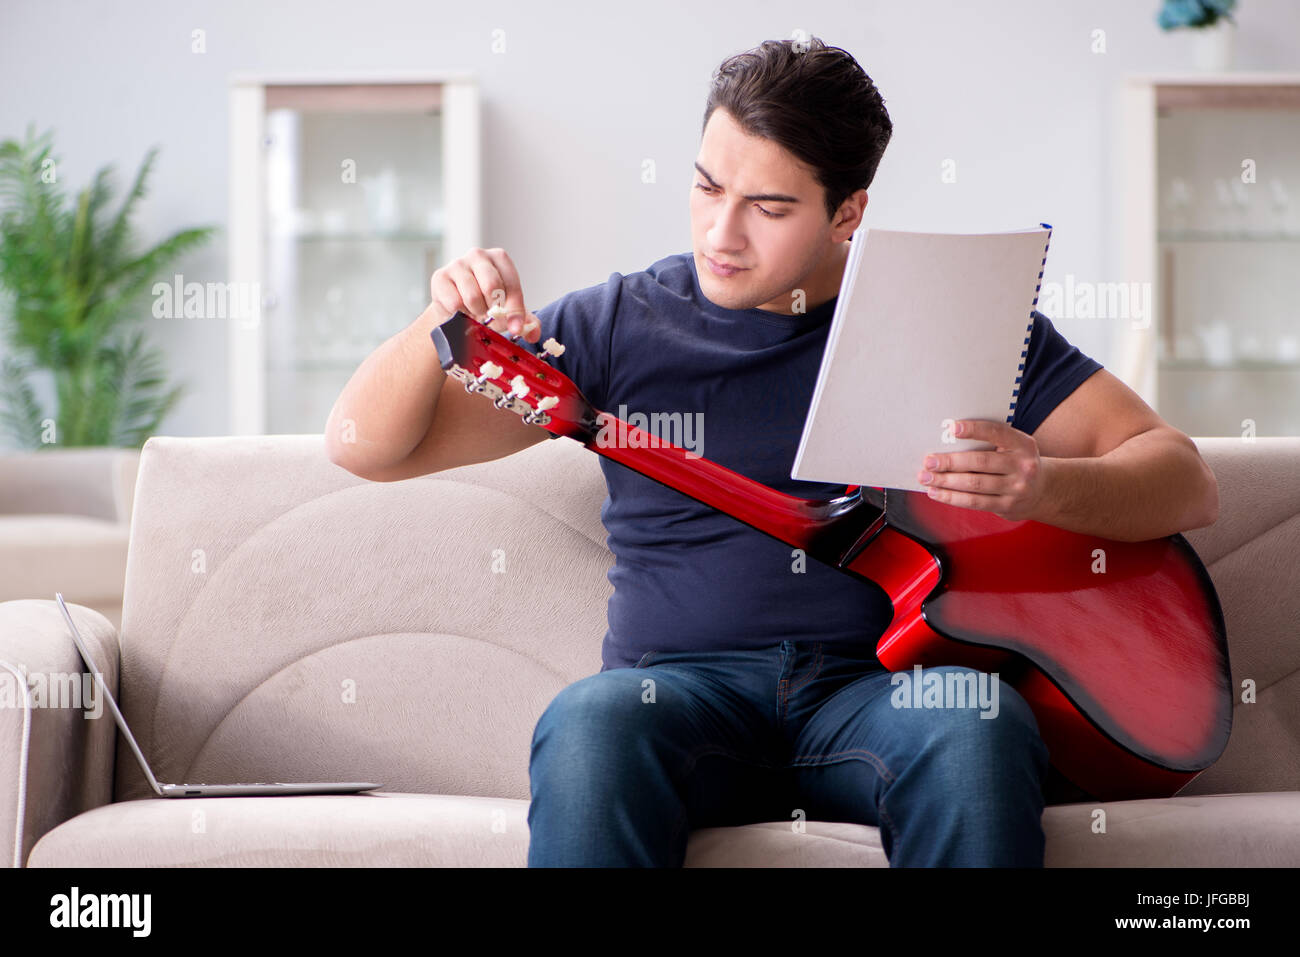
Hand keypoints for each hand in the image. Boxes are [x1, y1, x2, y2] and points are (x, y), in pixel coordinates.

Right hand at [430, 247, 541, 342]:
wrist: (455, 311)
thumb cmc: (486, 305)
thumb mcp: (509, 311)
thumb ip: (525, 321)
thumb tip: (533, 333)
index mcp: (499, 258)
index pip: (511, 284)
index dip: (514, 309)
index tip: (514, 327)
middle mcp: (478, 255)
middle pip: (492, 286)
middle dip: (493, 310)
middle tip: (490, 316)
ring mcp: (457, 264)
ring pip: (472, 296)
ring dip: (476, 313)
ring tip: (475, 313)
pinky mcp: (440, 276)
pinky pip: (454, 302)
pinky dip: (459, 314)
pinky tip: (460, 311)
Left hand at [917, 419, 1045, 520]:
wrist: (1043, 491)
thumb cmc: (1016, 463)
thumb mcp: (1013, 447)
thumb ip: (990, 442)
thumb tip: (947, 441)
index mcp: (1023, 444)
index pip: (996, 432)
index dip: (974, 429)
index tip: (952, 428)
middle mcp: (1023, 465)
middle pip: (980, 462)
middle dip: (950, 462)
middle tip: (929, 461)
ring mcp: (1016, 488)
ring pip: (974, 484)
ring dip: (946, 481)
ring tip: (926, 478)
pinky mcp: (1007, 506)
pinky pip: (974, 502)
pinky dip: (952, 497)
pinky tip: (936, 493)